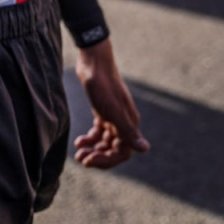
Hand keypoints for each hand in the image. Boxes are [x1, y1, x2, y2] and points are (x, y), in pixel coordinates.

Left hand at [74, 39, 149, 168]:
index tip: (90, 161)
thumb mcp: (113, 110)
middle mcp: (123, 122)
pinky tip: (79, 141)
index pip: (122, 153)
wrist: (93, 62)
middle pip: (113, 149)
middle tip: (81, 159)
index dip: (107, 161)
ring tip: (78, 153)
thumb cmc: (103, 85)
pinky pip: (98, 132)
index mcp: (129, 124)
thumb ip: (127, 130)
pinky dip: (90, 139)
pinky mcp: (102, 110)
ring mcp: (112, 116)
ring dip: (93, 149)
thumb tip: (145, 149)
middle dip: (98, 156)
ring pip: (105, 142)